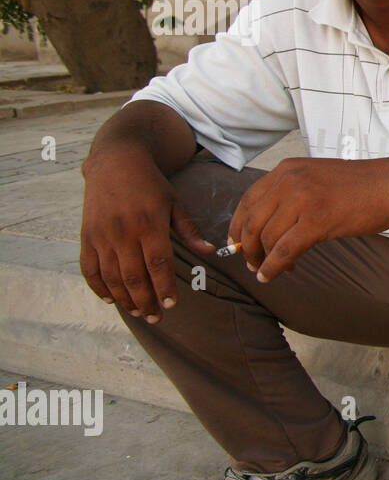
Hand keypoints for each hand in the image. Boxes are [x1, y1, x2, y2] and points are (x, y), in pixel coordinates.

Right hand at [80, 149, 213, 321]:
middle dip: (146, 301)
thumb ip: (190, 230)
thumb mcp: (175, 203)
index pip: (158, 264)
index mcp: (150, 224)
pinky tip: (111, 299)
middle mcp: (124, 232)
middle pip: (134, 276)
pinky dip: (98, 287)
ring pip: (112, 277)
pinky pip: (89, 268)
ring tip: (139, 312)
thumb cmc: (151, 184)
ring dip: (125, 299)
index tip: (172, 305)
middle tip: (157, 318)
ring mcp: (102, 235)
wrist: (115, 162)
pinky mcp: (86, 236)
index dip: (164, 287)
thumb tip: (209, 252)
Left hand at [227, 157, 388, 282]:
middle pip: (251, 221)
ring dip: (262, 260)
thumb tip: (269, 225)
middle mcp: (289, 180)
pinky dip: (274, 267)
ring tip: (268, 271)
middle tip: (252, 264)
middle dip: (247, 247)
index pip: (247, 200)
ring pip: (266, 237)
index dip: (237, 227)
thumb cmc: (362, 187)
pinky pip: (284, 250)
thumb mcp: (318, 179)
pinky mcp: (317, 220)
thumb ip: (292, 194)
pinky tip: (275, 275)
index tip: (236, 245)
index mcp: (287, 169)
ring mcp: (303, 199)